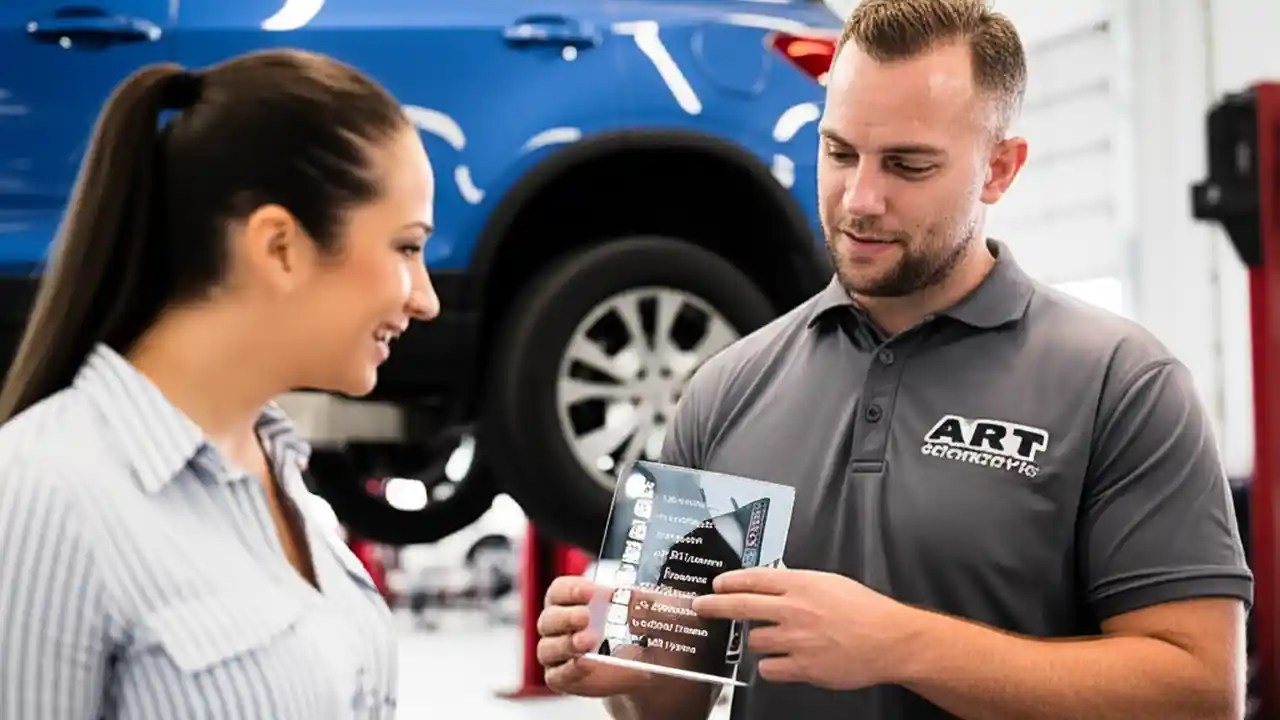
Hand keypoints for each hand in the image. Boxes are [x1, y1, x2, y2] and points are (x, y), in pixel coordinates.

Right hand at [536, 575, 651, 696]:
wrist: (638, 665)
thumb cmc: (631, 630)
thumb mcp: (640, 611)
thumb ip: (639, 601)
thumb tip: (638, 595)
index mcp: (568, 601)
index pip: (559, 590)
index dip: (572, 590)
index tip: (593, 592)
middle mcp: (556, 626)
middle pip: (549, 618)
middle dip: (567, 617)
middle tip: (586, 617)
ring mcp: (556, 653)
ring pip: (548, 647)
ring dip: (567, 643)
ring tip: (587, 641)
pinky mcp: (561, 677)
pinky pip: (556, 675)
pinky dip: (569, 669)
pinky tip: (584, 664)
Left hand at [691, 567, 916, 689]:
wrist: (890, 640)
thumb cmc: (864, 610)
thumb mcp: (829, 583)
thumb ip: (799, 584)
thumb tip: (772, 585)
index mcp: (801, 584)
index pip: (754, 579)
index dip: (730, 582)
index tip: (717, 584)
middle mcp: (794, 610)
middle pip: (741, 606)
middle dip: (715, 606)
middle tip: (701, 607)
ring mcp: (797, 640)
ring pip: (755, 641)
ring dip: (758, 641)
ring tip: (774, 639)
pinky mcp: (803, 667)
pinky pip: (769, 668)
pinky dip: (771, 666)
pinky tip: (782, 661)